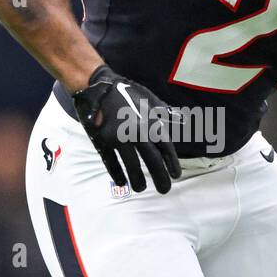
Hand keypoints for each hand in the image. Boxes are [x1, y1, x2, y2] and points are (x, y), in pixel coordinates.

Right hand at [71, 64, 181, 193]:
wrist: (96, 86)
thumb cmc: (124, 91)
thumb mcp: (148, 97)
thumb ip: (164, 111)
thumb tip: (181, 118)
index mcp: (150, 122)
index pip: (165, 147)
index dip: (172, 163)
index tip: (175, 175)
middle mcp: (137, 131)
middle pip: (152, 160)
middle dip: (160, 177)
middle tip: (165, 190)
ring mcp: (119, 137)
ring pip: (132, 164)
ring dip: (138, 180)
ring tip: (141, 189)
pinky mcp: (103, 141)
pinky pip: (111, 162)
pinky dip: (117, 173)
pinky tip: (122, 182)